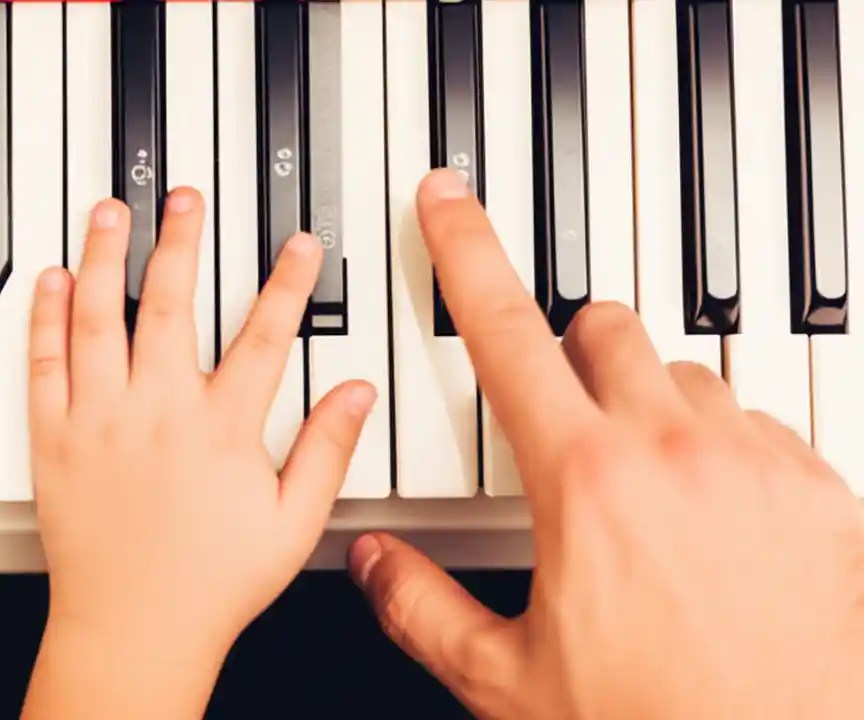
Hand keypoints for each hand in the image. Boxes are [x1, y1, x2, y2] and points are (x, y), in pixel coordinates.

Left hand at [23, 188, 375, 717]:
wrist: (134, 630)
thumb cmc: (211, 584)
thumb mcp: (292, 523)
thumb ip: (326, 451)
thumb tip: (355, 395)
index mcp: (220, 429)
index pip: (264, 335)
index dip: (286, 281)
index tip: (297, 242)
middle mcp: (158, 412)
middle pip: (171, 303)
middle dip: (182, 239)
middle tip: (186, 197)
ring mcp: (100, 420)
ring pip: (99, 317)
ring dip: (106, 256)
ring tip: (112, 212)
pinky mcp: (53, 439)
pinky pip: (45, 363)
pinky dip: (46, 316)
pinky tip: (54, 280)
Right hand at [350, 169, 863, 719]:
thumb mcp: (507, 680)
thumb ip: (422, 609)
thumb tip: (373, 564)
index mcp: (583, 481)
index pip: (504, 331)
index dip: (466, 251)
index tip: (451, 201)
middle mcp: (675, 449)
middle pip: (603, 325)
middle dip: (568, 348)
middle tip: (558, 413)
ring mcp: (756, 464)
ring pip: (684, 373)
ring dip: (647, 403)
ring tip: (639, 486)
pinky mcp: (819, 492)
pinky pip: (760, 424)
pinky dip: (721, 447)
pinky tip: (710, 518)